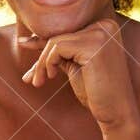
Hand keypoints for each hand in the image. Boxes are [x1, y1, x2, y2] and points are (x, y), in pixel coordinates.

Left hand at [19, 16, 138, 130]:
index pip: (66, 31)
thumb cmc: (96, 92)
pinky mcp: (94, 45)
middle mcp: (105, 26)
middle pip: (59, 34)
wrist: (116, 113)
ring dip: (42, 64)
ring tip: (38, 82)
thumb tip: (25, 40)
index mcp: (104, 27)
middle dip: (41, 57)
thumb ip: (56, 51)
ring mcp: (101, 34)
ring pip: (55, 42)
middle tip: (30, 80)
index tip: (23, 43)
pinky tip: (51, 77)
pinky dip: (48, 63)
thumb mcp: (73, 65)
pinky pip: (58, 48)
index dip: (43, 41)